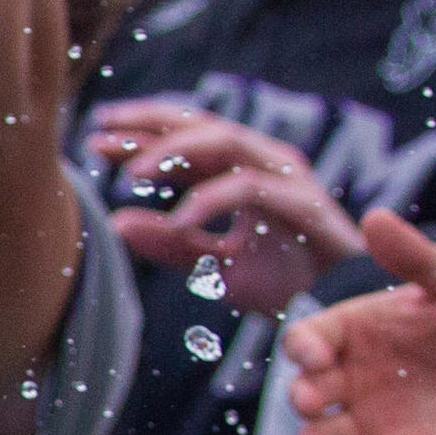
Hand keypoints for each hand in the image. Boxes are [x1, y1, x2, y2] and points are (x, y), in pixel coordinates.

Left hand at [91, 101, 363, 317]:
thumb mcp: (213, 265)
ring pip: (226, 142)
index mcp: (238, 171)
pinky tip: (177, 220)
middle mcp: (262, 162)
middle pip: (201, 125)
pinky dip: (211, 200)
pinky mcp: (305, 201)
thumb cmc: (285, 281)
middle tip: (101, 131)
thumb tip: (114, 223)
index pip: (183, 140)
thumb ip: (170, 242)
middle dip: (150, 124)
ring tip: (131, 173)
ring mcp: (286, 176)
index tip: (94, 142)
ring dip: (176, 152)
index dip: (139, 137)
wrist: (340, 310)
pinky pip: (251, 187)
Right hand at [283, 211, 435, 434]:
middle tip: (315, 399)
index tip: (316, 355)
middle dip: (303, 397)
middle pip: (305, 392)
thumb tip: (374, 217)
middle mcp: (350, 379)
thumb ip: (414, 257)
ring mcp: (369, 423)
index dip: (302, 348)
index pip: (306, 340)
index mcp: (353, 332)